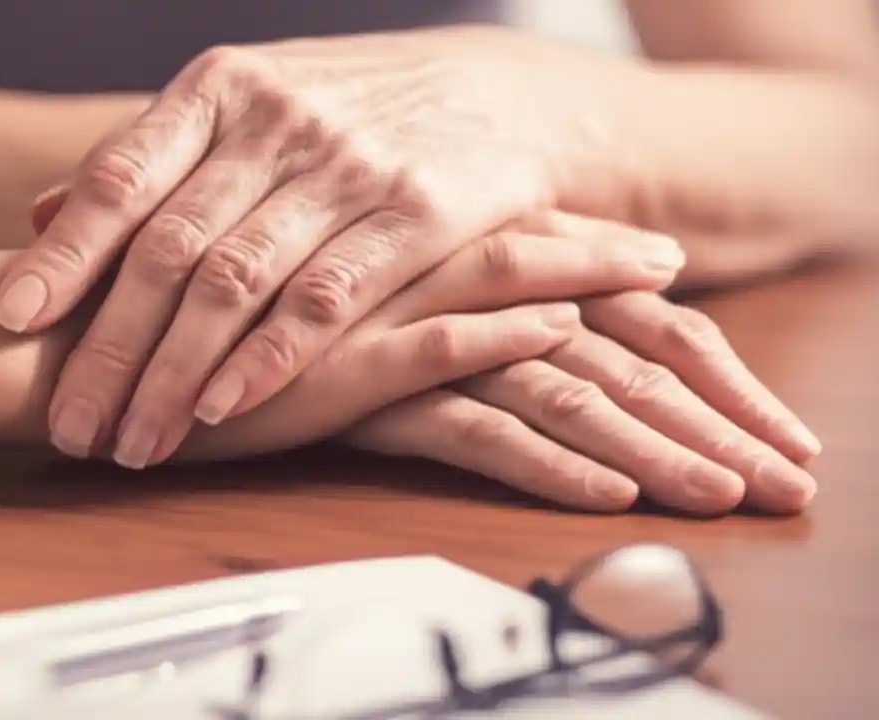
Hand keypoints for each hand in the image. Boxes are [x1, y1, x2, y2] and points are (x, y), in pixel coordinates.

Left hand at [0, 30, 662, 467]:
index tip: (10, 320)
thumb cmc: (344, 109)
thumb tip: (36, 214)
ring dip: (175, 375)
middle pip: (168, 248)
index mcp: (218, 89)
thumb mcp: (243, 106)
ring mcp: (348, 167)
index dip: (63, 252)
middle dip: (109, 348)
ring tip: (133, 442)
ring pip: (236, 284)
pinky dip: (269, 359)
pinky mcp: (417, 215)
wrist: (496, 90)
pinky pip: (326, 299)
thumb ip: (147, 162)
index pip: (121, 176)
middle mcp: (276, 123)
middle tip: (68, 424)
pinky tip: (224, 411)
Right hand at [345, 291, 819, 514]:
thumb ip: (513, 295)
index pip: (641, 316)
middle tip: (779, 476)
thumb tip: (602, 302)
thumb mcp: (428, 292)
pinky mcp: (372, 381)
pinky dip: (543, 459)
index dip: (719, 373)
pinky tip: (602, 491)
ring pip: (564, 389)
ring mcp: (425, 328)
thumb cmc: (318, 314)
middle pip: (623, 356)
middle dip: (711, 420)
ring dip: (648, 447)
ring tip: (715, 494)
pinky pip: (474, 422)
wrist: (209, 324)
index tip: (777, 426)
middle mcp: (478, 283)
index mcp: (504, 250)